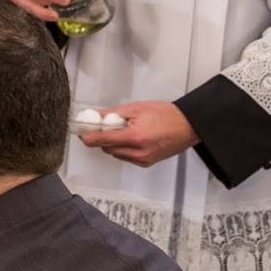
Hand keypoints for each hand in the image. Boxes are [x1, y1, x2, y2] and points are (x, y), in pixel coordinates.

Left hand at [79, 100, 197, 167]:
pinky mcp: (147, 163)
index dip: (89, 137)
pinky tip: (132, 137)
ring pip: (116, 154)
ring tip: (124, 130)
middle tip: (104, 126)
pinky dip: (123, 148)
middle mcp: (137, 152)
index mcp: (135, 137)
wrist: (189, 126)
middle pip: (107, 148)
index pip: (103, 141)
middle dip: (103, 138)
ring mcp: (142, 160)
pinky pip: (126, 156)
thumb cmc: (165, 113)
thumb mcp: (137, 108)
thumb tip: (95, 116)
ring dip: (113, 143)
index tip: (81, 132)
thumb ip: (113, 114)